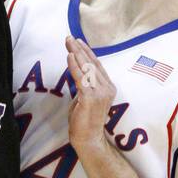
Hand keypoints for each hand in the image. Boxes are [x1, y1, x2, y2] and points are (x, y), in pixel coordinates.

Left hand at [65, 35, 116, 155]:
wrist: (89, 139)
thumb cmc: (85, 121)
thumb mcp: (85, 98)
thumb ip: (84, 85)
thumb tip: (77, 73)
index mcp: (108, 88)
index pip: (97, 66)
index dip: (88, 52)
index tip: (79, 42)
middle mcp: (107, 88)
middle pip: (92, 63)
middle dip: (80, 48)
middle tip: (70, 37)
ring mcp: (100, 93)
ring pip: (87, 68)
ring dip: (76, 53)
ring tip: (68, 42)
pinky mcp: (91, 97)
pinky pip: (81, 77)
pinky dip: (74, 65)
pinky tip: (69, 56)